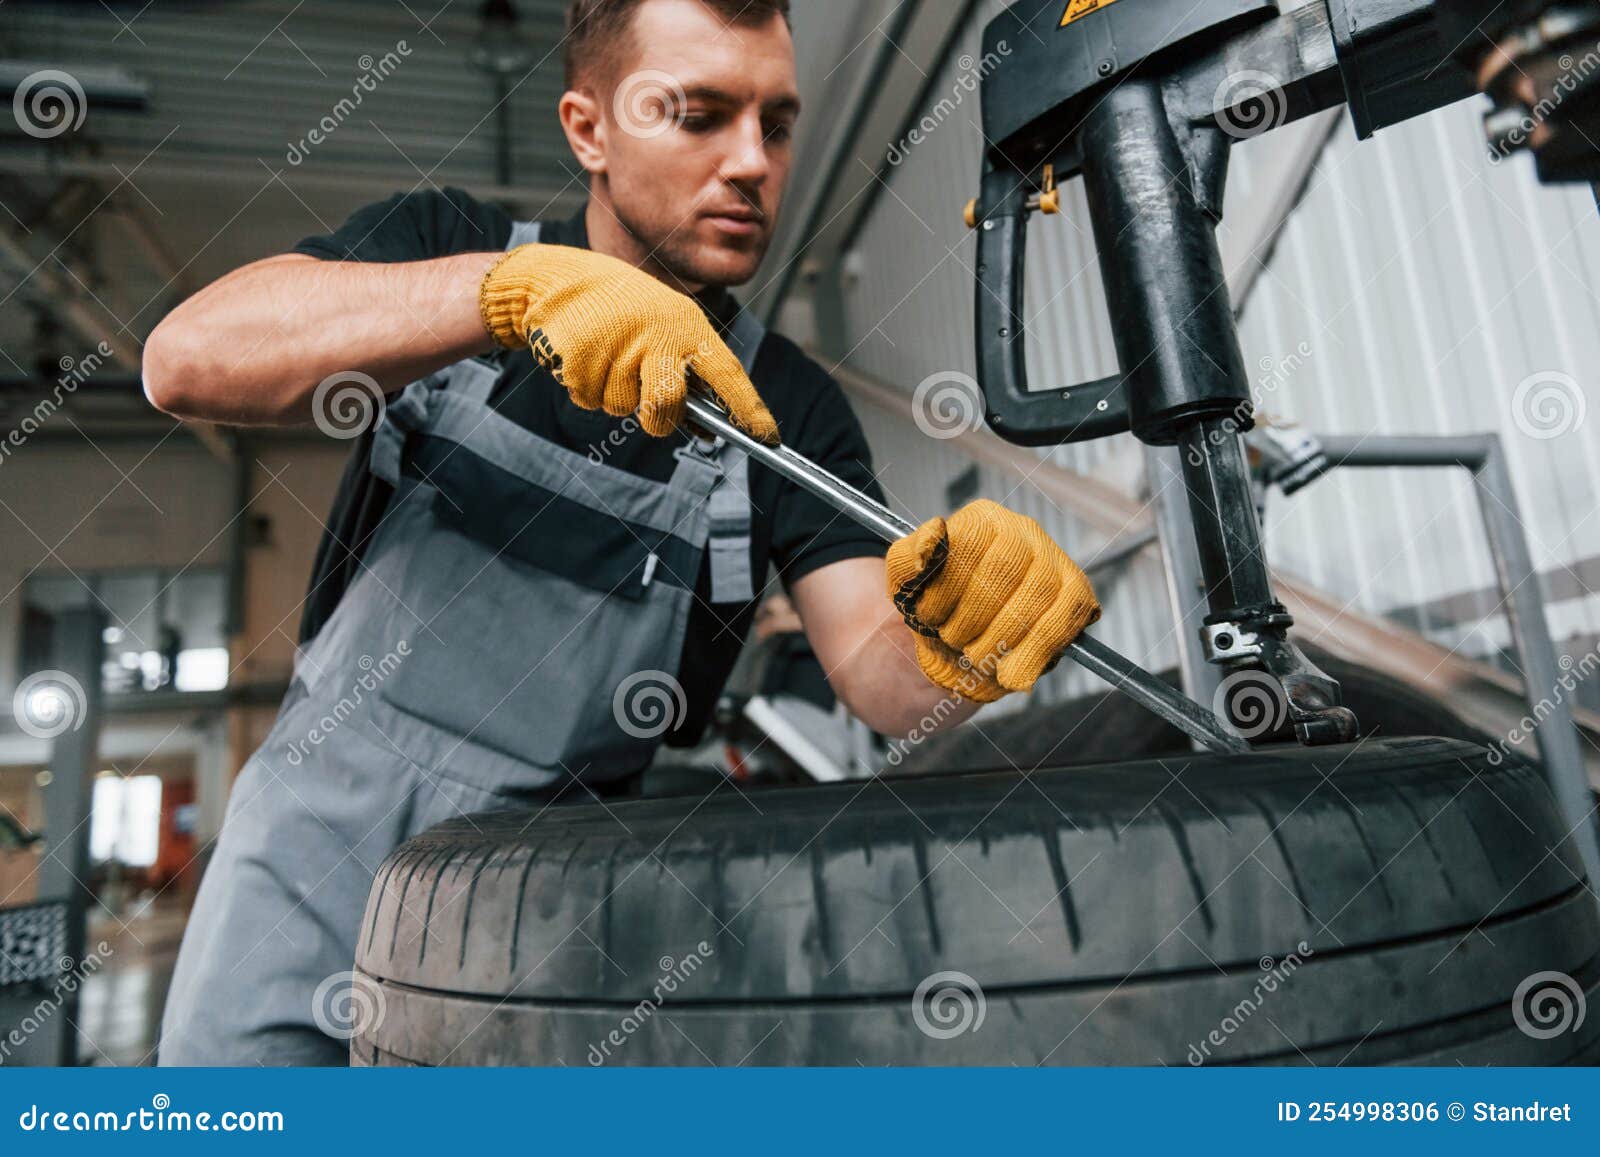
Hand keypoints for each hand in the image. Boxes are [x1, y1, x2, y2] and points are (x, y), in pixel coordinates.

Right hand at [479, 243, 777, 442]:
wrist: (558, 277)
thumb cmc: (623, 308)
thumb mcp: (665, 329)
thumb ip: (688, 376)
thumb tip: (710, 433)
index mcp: (685, 326)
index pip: (728, 373)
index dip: (749, 409)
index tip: (768, 438)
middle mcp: (656, 336)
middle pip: (668, 405)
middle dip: (659, 419)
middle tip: (649, 407)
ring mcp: (616, 348)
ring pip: (622, 408)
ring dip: (614, 394)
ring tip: (607, 355)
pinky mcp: (579, 360)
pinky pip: (589, 400)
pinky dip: (587, 387)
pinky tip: (586, 355)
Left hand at [885, 499, 1099, 701]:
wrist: (961, 646)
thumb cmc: (937, 609)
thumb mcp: (905, 585)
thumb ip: (908, 559)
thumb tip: (935, 535)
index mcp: (981, 520)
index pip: (970, 543)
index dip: (948, 589)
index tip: (930, 618)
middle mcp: (1022, 531)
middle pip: (1005, 570)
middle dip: (973, 617)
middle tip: (954, 641)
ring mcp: (1054, 559)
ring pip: (1038, 594)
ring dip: (1001, 637)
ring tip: (976, 655)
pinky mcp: (1076, 592)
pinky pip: (1068, 616)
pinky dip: (1036, 651)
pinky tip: (1011, 673)